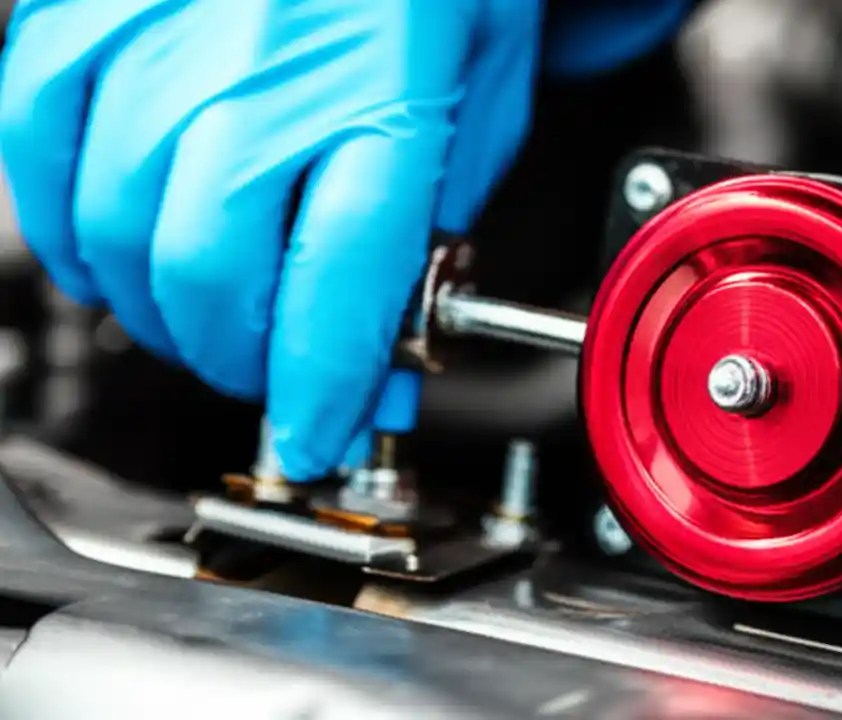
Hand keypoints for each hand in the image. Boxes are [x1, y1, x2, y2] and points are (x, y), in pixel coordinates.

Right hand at [0, 1, 539, 478]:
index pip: (341, 288)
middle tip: (267, 376)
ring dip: (155, 306)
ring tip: (202, 316)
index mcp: (386, 89)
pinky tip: (113, 244)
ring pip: (110, 228)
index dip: (323, 389)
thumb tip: (386, 334)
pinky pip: (33, 141)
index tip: (319, 437)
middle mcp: (261, 62)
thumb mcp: (485, 85)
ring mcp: (152, 25)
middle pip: (208, 275)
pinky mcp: (78, 1)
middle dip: (238, 359)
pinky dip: (67, 221)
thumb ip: (433, 214)